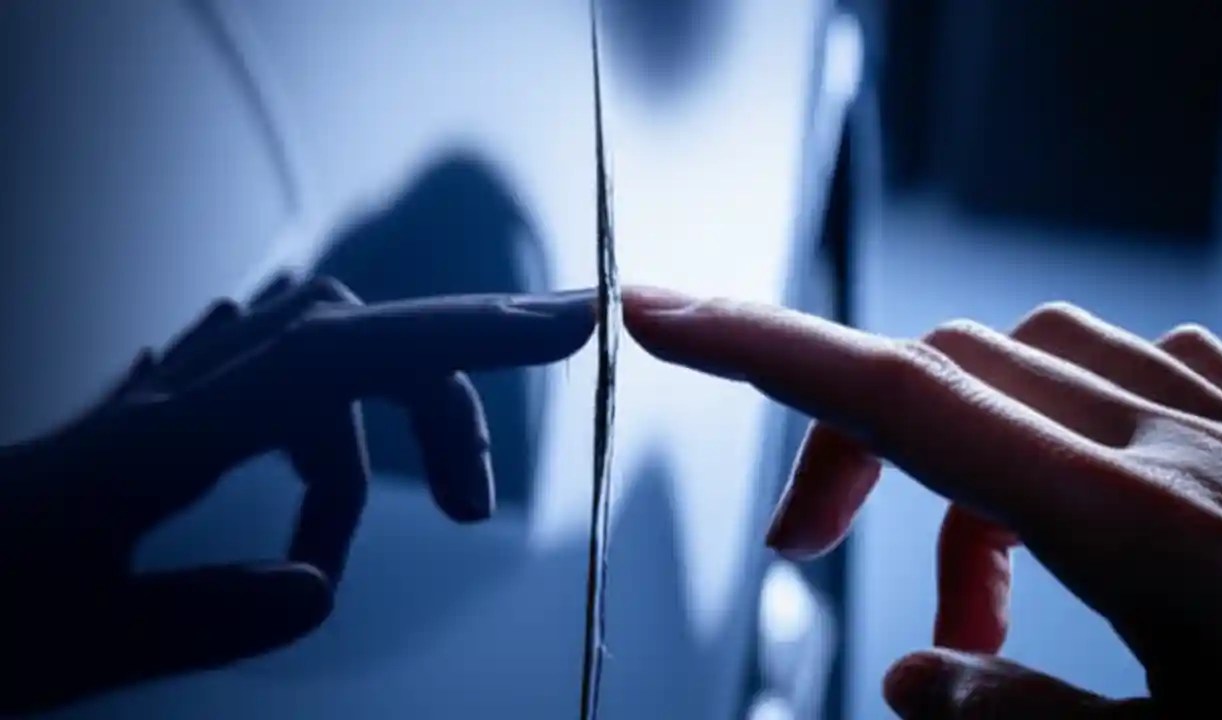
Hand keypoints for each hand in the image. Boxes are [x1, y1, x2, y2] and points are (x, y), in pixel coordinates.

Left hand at [0, 275, 594, 714]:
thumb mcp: (66, 642)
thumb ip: (203, 614)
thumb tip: (318, 591)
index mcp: (160, 437)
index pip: (341, 353)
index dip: (463, 333)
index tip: (569, 323)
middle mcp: (173, 397)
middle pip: (349, 342)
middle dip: (433, 411)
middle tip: (469, 513)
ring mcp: (163, 401)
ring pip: (313, 358)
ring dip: (363, 444)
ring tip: (333, 559)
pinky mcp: (157, 421)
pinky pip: (266, 377)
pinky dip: (317, 428)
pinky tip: (306, 473)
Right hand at [623, 285, 1221, 717]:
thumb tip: (917, 678)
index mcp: (1134, 528)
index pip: (898, 397)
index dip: (762, 350)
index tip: (661, 315)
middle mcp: (1178, 443)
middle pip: (942, 372)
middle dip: (849, 453)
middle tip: (827, 559)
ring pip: (1028, 356)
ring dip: (961, 452)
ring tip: (985, 589)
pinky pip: (1133, 365)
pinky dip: (1059, 420)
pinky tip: (1089, 504)